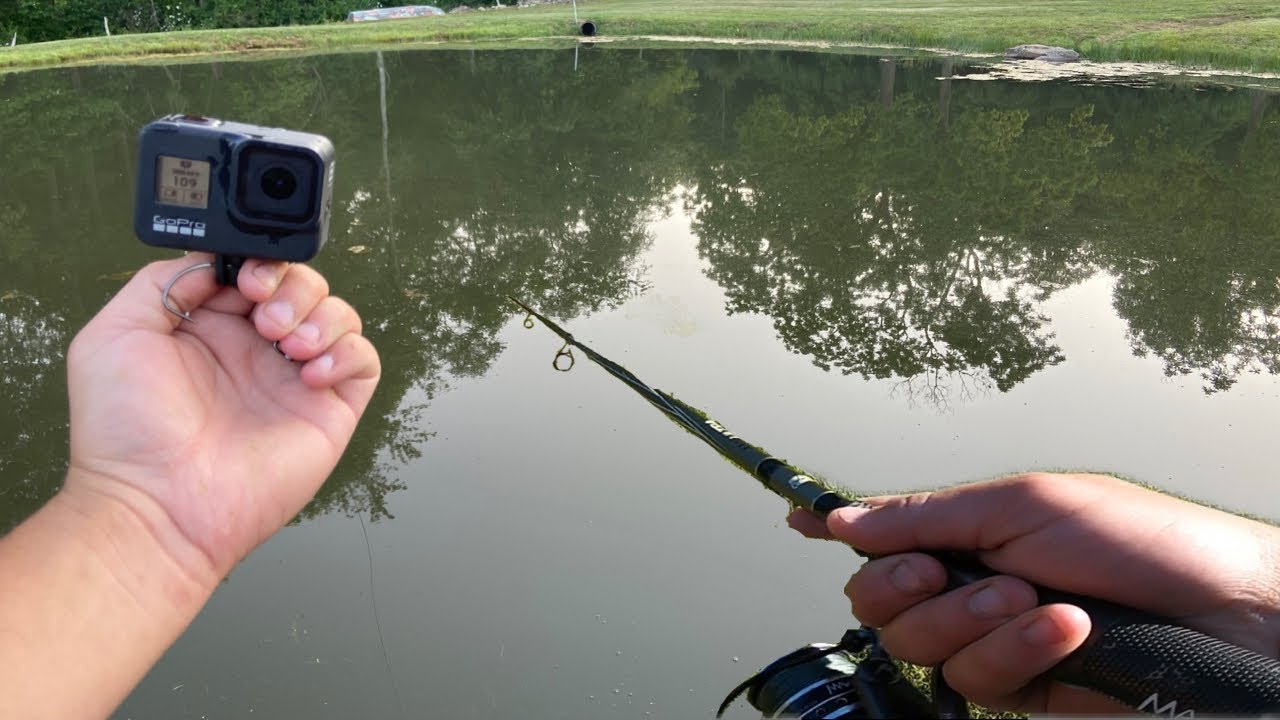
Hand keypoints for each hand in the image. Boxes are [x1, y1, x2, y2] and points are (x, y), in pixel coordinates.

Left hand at [63, 254, 380, 581]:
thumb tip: (216, 263)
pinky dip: (346, 353)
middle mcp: (257, 350)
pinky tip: (308, 372)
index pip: (256, 272)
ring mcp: (294, 379)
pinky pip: (363, 360)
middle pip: (303, 285)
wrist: (157, 503)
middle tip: (266, 318)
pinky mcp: (329, 410)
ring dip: (320, 316)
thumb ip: (163, 281)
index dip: (260, 265)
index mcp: (211, 328)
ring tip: (287, 345)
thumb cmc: (127, 432)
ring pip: (339, 314)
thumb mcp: (116, 333)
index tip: (247, 281)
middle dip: (293, 286)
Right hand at [790, 473, 1279, 713]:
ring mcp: (993, 642)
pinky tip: (1060, 630)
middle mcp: (970, 588)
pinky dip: (1013, 650)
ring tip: (1036, 598)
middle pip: (879, 600)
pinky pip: (974, 679)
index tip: (800, 522)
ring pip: (920, 645)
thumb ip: (925, 516)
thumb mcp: (1024, 505)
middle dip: (905, 585)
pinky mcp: (1020, 690)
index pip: (885, 533)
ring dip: (972, 619)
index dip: (840, 529)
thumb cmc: (1144, 542)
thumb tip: (843, 518)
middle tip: (946, 570)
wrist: (1226, 614)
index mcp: (971, 533)